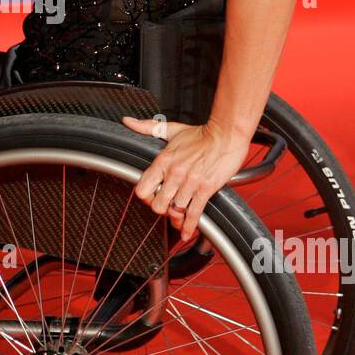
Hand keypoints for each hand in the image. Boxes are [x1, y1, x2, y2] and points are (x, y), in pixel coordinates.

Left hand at [120, 114, 250, 243]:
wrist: (226, 134)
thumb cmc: (201, 134)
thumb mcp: (171, 130)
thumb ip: (147, 127)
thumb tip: (128, 122)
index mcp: (163, 162)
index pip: (142, 189)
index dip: (145, 197)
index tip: (151, 196)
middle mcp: (174, 174)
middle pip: (157, 205)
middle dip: (161, 208)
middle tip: (166, 206)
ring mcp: (190, 183)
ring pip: (175, 211)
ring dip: (176, 217)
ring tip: (178, 216)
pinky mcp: (205, 189)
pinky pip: (194, 213)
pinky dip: (190, 226)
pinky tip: (187, 232)